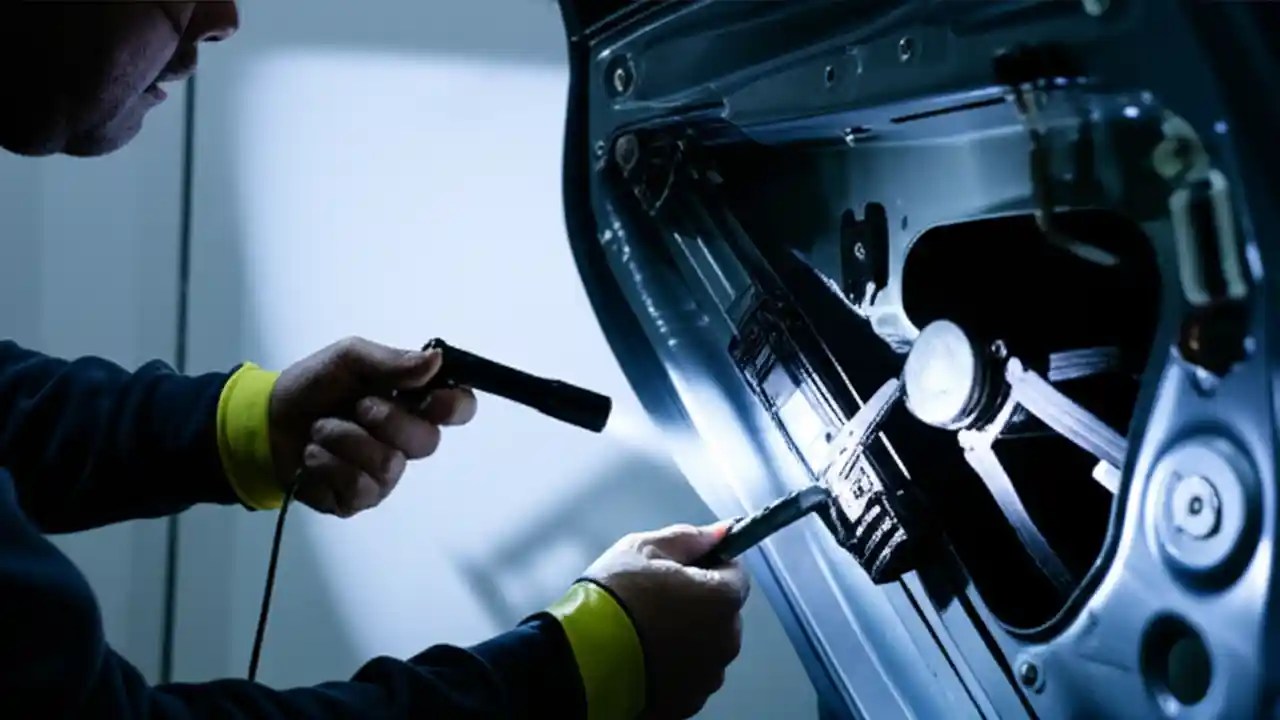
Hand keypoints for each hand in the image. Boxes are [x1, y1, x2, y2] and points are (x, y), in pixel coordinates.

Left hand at [269, 336, 477, 515]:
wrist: (266, 420)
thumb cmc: (314, 386)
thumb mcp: (349, 359)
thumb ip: (392, 361)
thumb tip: (436, 360)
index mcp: (413, 403)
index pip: (459, 408)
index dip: (453, 405)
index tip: (429, 397)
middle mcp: (406, 441)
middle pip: (427, 441)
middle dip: (387, 420)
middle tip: (358, 407)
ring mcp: (385, 474)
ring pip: (388, 465)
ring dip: (345, 439)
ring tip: (320, 430)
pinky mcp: (358, 499)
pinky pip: (358, 487)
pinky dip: (327, 464)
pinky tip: (313, 455)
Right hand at [584, 523, 749, 718]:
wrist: (581, 658)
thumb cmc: (614, 598)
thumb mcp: (644, 549)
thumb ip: (689, 538)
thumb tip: (721, 531)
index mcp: (721, 599)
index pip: (735, 572)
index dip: (710, 564)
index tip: (683, 566)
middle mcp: (725, 641)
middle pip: (723, 612)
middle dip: (700, 602)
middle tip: (658, 597)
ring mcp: (707, 676)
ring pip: (707, 645)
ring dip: (689, 635)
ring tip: (647, 629)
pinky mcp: (688, 700)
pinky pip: (690, 674)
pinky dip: (675, 664)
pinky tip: (645, 655)